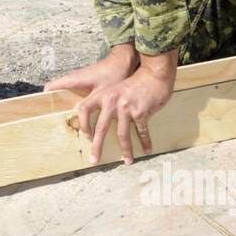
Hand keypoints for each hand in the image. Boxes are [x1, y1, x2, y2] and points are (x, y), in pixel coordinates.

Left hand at [48, 48, 176, 164]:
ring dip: (126, 150)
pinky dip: (145, 141)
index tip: (86, 137)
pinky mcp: (140, 112)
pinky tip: (147, 149)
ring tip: (128, 161)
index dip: (82, 124)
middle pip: (100, 128)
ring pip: (122, 134)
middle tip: (94, 160)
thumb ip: (106, 101)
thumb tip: (100, 120)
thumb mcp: (114, 88)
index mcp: (103, 95)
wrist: (153, 74)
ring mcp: (125, 107)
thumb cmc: (134, 83)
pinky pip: (142, 131)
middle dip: (97, 146)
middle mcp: (111, 101)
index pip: (83, 109)